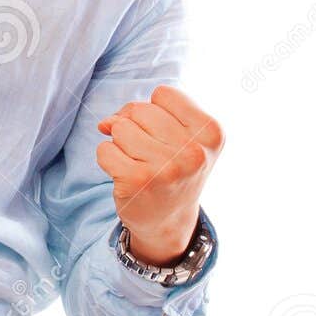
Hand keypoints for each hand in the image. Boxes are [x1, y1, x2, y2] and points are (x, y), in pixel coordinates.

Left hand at [95, 85, 224, 262]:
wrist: (169, 221)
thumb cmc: (173, 169)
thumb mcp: (180, 137)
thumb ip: (146, 115)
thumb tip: (105, 122)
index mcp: (210, 132)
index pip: (163, 94)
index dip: (154, 109)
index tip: (161, 134)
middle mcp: (193, 151)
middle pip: (140, 109)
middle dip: (133, 126)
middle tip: (147, 153)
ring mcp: (166, 168)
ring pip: (120, 128)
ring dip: (120, 143)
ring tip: (138, 164)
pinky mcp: (138, 181)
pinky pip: (104, 149)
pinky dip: (107, 158)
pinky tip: (125, 175)